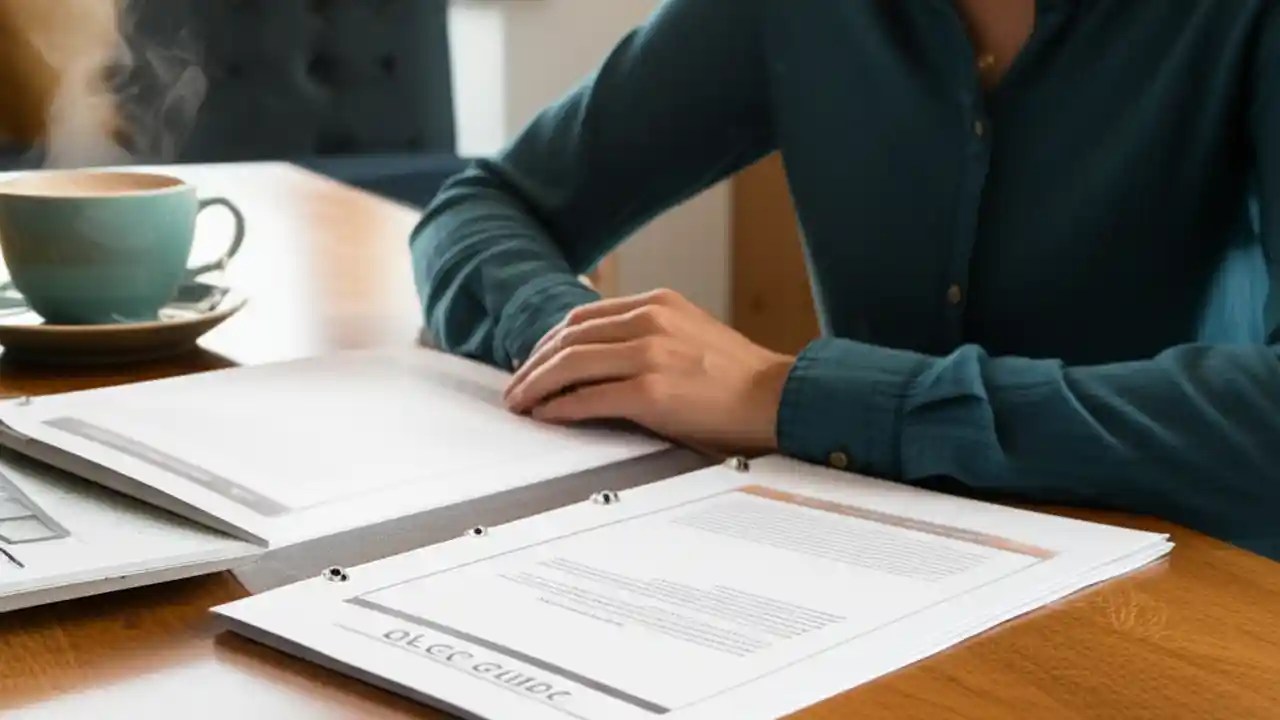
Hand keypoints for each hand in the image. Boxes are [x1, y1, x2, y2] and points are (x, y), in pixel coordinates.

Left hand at [503, 289, 794, 453]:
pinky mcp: (651, 392)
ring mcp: (650, 355)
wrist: (775, 397)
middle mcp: (650, 321)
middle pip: (568, 338)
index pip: (583, 317)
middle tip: (516, 388)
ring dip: (536, 386)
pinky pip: (588, 398)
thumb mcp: (687, 334)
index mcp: (657, 303)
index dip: (548, 342)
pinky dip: (559, 407)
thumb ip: (646, 335)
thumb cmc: (735, 377)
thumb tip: (595, 360)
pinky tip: (547, 416)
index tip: (533, 362)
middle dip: (533, 365)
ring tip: (521, 404)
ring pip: (570, 364)